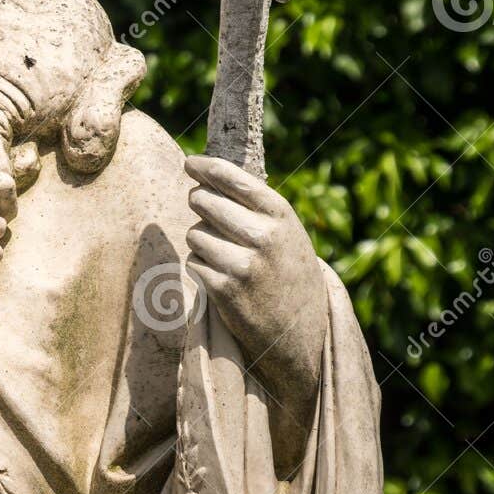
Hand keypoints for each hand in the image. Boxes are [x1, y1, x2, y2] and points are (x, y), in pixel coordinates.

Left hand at [184, 155, 325, 417]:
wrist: (302, 330)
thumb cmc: (288, 270)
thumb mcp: (285, 231)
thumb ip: (254, 205)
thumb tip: (205, 171)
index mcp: (280, 214)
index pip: (231, 177)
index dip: (205, 167)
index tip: (190, 164)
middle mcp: (263, 236)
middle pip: (203, 201)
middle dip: (199, 204)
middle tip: (209, 215)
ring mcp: (243, 264)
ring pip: (194, 233)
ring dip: (201, 241)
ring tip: (227, 255)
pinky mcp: (224, 290)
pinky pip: (194, 262)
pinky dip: (201, 266)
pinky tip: (223, 277)